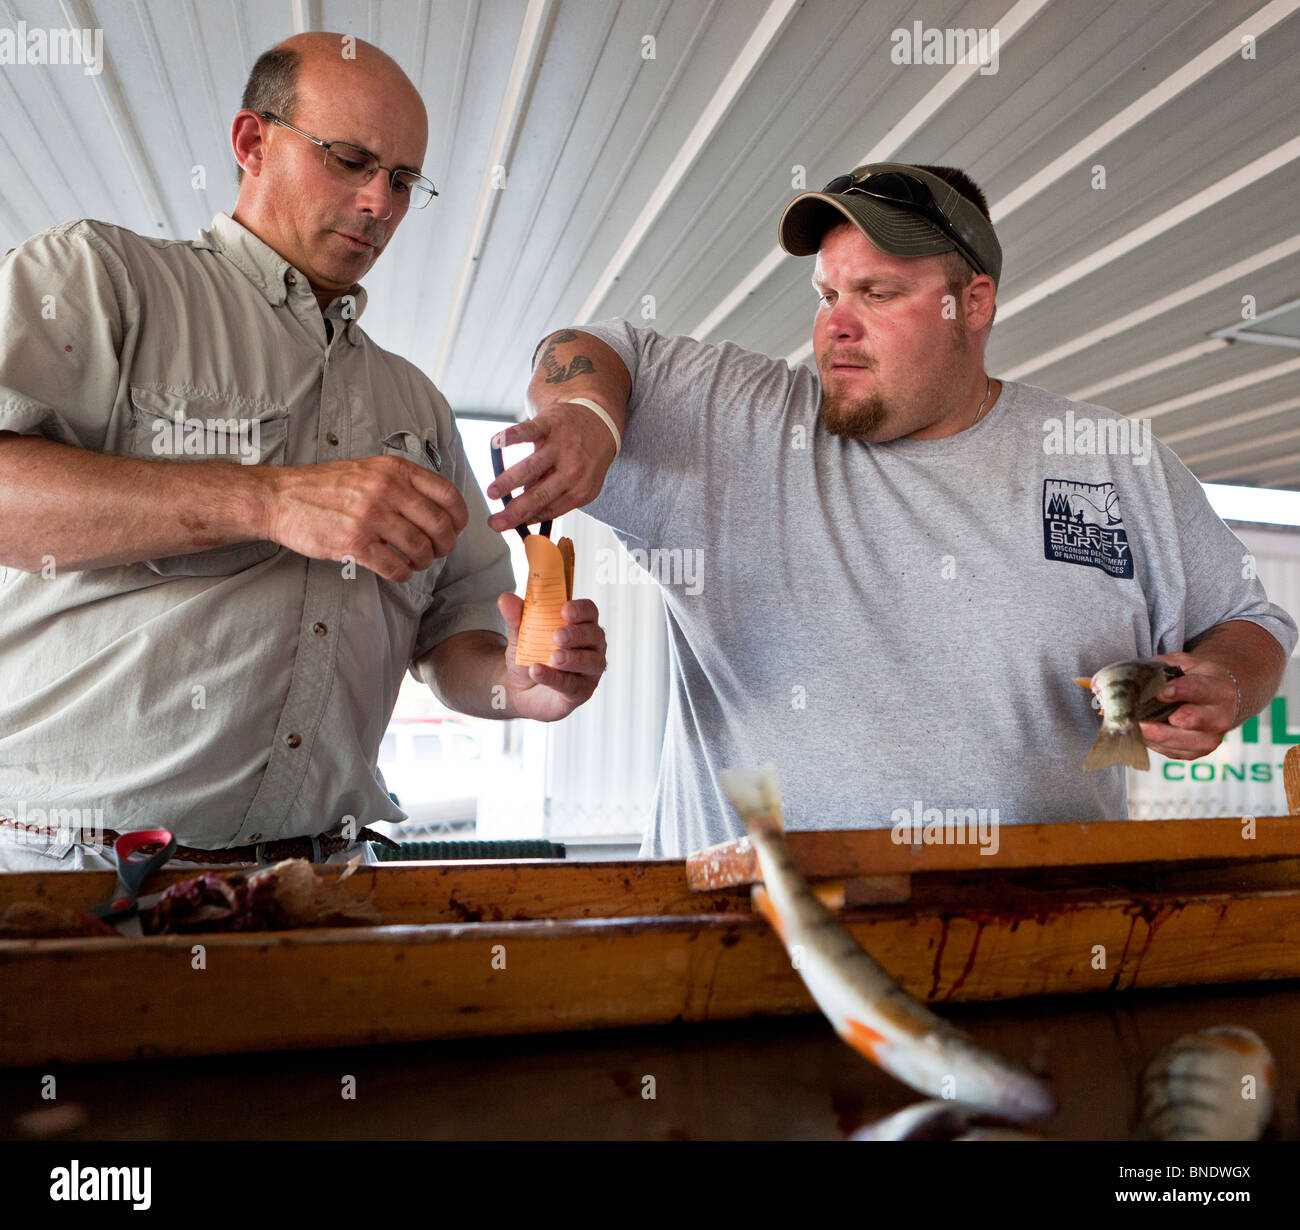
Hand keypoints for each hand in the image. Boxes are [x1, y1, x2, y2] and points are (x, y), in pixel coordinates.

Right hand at [261, 456, 467, 581]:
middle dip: (445, 545)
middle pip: (439, 526)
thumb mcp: (370, 469)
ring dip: (423, 561)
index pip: (448, 495)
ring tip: (414, 561)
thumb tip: (441, 509)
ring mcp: (370, 517)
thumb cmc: (328, 486)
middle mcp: (386, 489)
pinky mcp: (354, 543)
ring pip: (420, 549)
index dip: (459, 518)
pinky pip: (396, 567)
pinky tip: (397, 571)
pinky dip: (403, 574)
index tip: (456, 529)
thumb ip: (404, 483)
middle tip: (438, 551)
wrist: (281, 497)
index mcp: (394, 470)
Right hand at [485, 402, 616, 533]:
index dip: (525, 519)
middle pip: (540, 495)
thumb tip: (523, 512)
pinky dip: (511, 436)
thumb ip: (553, 496)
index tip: (505, 525)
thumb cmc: (584, 457)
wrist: (600, 420)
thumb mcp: (580, 484)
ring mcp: (562, 446)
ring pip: (531, 467)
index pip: (548, 510)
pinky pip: (528, 431)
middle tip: (495, 522)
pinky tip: (497, 443)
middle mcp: (574, 470)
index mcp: (581, 490)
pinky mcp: (551, 424)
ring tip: (492, 493)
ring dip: (509, 481)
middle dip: (515, 511)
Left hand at [497, 594, 606, 720]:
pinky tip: (538, 672)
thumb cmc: (532, 654)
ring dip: (572, 659)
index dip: (580, 610)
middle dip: (576, 634)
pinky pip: (572, 685)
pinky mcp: (581, 692)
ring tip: (553, 657)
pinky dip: (554, 678)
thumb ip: (516, 617)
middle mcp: (592, 646)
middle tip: (557, 636)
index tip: (564, 610)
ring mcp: (590, 670)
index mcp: (581, 624)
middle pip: (594, 635)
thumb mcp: (521, 634)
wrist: (520, 687)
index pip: (590, 611)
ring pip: (591, 662)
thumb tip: (505, 599)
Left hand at [1138, 652, 1238, 760]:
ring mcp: (1211, 738)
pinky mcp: (1198, 752)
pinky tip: (1142, 734)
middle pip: (1194, 720)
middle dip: (1168, 719)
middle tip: (1141, 719)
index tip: (1160, 692)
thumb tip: (1135, 676)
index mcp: (1220, 690)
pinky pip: (1173, 752)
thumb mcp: (1186, 664)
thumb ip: (1164, 667)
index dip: (1179, 691)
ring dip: (1154, 735)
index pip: (1199, 690)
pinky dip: (1155, 744)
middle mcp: (1220, 717)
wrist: (1223, 698)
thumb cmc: (1199, 678)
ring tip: (1134, 726)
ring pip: (1182, 742)